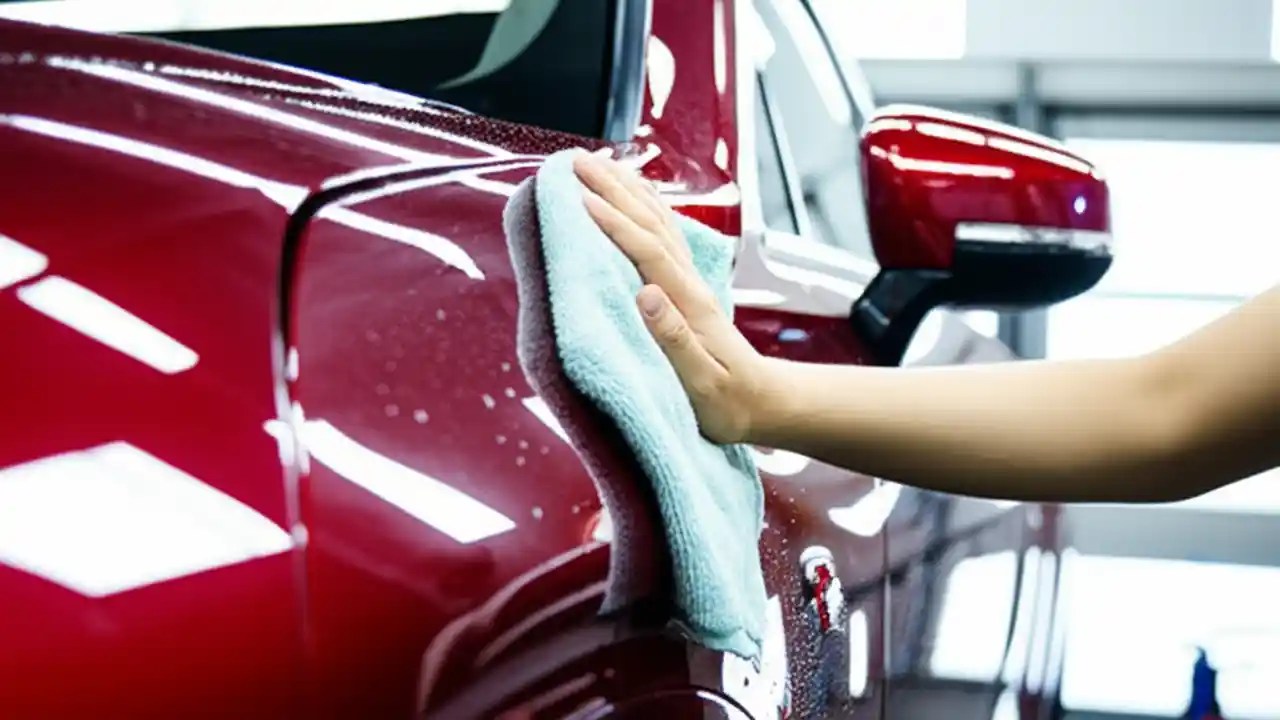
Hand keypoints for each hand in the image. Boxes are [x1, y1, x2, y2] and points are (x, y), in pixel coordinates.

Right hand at [572, 152, 778, 444]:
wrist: (762, 403)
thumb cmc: (728, 402)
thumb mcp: (701, 382)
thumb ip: (674, 338)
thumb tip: (647, 294)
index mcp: (688, 304)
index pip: (647, 251)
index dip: (614, 223)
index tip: (580, 199)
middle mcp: (689, 284)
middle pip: (650, 224)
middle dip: (614, 189)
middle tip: (577, 162)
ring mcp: (690, 283)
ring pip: (658, 223)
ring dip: (627, 190)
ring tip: (598, 165)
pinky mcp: (687, 289)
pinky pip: (664, 236)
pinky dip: (646, 209)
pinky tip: (634, 195)